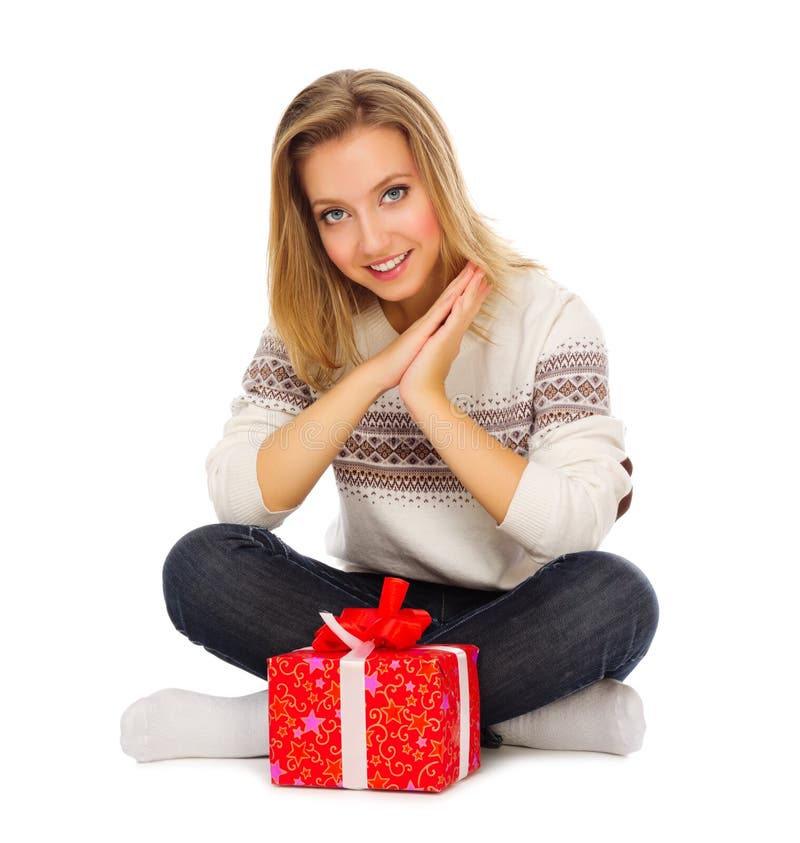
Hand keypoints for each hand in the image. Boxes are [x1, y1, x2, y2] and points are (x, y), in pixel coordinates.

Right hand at [362, 261, 484, 395]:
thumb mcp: (420, 349)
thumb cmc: (400, 363)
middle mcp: (429, 320)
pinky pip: (437, 315)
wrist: (382, 371)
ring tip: (474, 269)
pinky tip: (457, 292)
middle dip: (466, 279)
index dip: (464, 290)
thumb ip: (429, 340)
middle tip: (480, 263)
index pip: (451, 304)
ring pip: (447, 300)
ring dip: (461, 284)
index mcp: (431, 325)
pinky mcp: (421, 332)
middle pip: (451, 295)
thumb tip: (437, 338)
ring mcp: (425, 324)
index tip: (477, 279)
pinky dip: (448, 303)